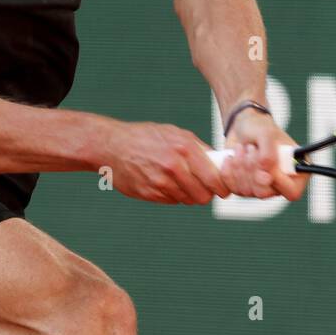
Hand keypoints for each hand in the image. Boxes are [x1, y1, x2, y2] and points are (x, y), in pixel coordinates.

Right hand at [103, 122, 231, 204]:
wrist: (112, 145)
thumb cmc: (146, 137)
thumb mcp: (174, 133)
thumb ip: (198, 148)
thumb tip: (220, 163)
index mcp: (184, 148)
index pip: (214, 179)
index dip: (223, 187)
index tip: (224, 189)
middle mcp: (174, 167)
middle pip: (203, 195)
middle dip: (206, 194)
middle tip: (204, 189)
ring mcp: (160, 183)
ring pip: (188, 200)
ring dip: (189, 195)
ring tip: (180, 182)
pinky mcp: (149, 194)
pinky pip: (171, 201)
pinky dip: (173, 196)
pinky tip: (164, 183)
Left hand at [219, 109, 307, 201]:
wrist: (242, 126)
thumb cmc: (260, 127)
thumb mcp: (266, 133)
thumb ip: (269, 154)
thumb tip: (265, 176)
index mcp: (296, 172)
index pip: (292, 192)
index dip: (276, 180)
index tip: (264, 160)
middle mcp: (280, 184)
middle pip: (264, 193)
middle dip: (251, 169)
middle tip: (250, 148)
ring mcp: (262, 188)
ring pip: (247, 191)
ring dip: (239, 167)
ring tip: (241, 148)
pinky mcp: (245, 187)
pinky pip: (233, 189)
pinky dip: (228, 172)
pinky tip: (230, 157)